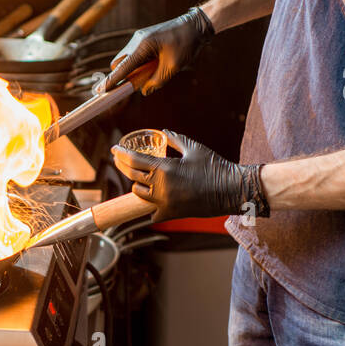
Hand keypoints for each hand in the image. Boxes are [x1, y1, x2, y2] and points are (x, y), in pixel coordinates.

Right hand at [103, 7, 213, 93]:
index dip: (112, 81)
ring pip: (126, 59)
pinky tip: (153, 65)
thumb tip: (144, 91)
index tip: (100, 91)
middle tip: (132, 86)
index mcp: (143, 46)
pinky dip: (138, 64)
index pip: (122, 68)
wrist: (195, 25)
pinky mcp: (143, 39)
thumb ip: (157, 81)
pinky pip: (134, 55)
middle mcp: (137, 41)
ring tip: (150, 73)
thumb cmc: (186, 43)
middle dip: (121, 76)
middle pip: (118, 63)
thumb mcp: (173, 66)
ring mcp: (139, 39)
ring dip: (132, 70)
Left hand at [112, 130, 267, 221]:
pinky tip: (153, 202)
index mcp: (164, 168)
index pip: (134, 159)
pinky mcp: (172, 214)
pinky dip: (151, 207)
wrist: (231, 190)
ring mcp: (164, 202)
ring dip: (138, 186)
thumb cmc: (215, 166)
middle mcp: (160, 186)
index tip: (114, 149)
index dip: (121, 154)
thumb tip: (163, 131)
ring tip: (140, 179)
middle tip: (121, 161)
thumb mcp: (194, 148)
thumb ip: (175, 140)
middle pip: (132, 176)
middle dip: (124, 167)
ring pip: (139, 194)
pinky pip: (152, 213)